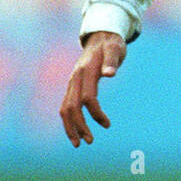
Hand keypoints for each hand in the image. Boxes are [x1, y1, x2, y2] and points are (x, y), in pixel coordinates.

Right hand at [60, 31, 126, 147]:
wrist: (100, 36)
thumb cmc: (111, 44)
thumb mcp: (115, 49)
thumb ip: (112, 61)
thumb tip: (110, 73)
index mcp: (86, 71)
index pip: (87, 98)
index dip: (95, 113)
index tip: (107, 124)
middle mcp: (75, 78)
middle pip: (71, 107)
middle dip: (79, 126)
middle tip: (90, 142)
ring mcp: (72, 82)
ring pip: (65, 108)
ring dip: (70, 127)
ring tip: (79, 143)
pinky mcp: (73, 86)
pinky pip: (66, 105)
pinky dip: (70, 120)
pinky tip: (77, 131)